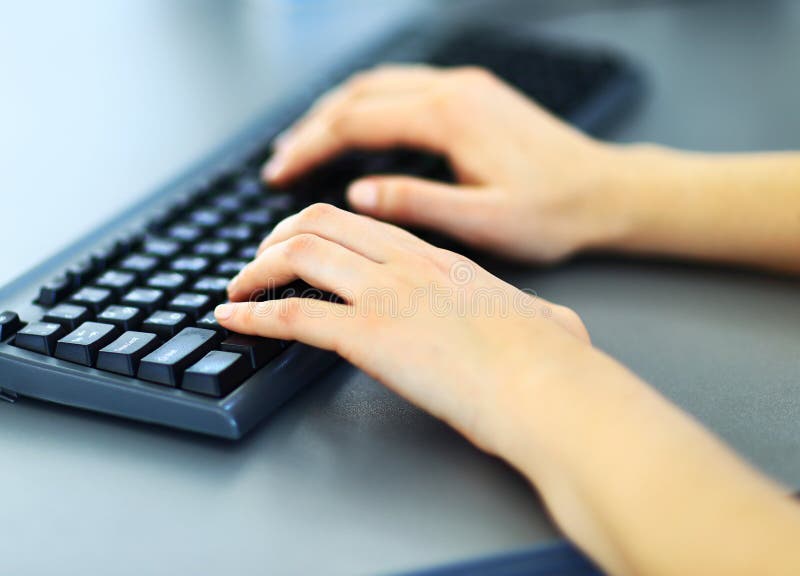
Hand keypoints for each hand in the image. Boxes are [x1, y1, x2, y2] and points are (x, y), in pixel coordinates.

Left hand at [216, 203, 589, 452]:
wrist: (549, 386)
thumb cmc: (552, 361)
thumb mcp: (546, 320)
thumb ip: (536, 314)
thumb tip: (553, 324)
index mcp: (441, 259)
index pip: (363, 223)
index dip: (320, 228)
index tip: (301, 242)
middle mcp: (407, 265)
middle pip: (321, 223)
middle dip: (276, 236)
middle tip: (258, 259)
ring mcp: (386, 295)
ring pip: (298, 255)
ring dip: (255, 270)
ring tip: (237, 288)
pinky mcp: (369, 336)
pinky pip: (292, 315)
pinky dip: (253, 315)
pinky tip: (233, 321)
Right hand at [263, 65, 629, 262]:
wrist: (606, 192)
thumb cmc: (553, 213)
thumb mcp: (482, 222)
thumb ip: (417, 203)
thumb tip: (357, 195)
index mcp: (450, 117)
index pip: (355, 122)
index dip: (309, 147)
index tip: (278, 173)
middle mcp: (453, 90)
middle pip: (358, 95)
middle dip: (311, 127)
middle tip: (278, 162)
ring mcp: (463, 86)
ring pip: (377, 85)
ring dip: (335, 111)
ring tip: (304, 143)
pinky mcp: (472, 94)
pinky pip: (402, 88)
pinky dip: (366, 106)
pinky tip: (355, 129)